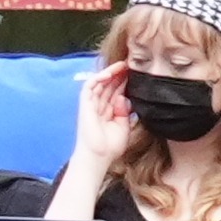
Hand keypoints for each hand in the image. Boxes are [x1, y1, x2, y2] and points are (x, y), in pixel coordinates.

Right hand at [62, 63, 138, 187]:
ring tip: (122, 65)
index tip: (136, 72)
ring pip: (100, 83)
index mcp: (109, 111)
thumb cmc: (110, 147)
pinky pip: (89, 87)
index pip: (116, 91)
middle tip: (131, 63)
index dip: (125, 81)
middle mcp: (99, 105)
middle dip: (119, 74)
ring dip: (110, 73)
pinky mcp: (84, 105)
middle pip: (109, 84)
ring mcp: (91, 104)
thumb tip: (124, 97)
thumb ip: (125, 112)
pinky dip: (98, 78)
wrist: (98, 157)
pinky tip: (109, 73)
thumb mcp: (124, 126)